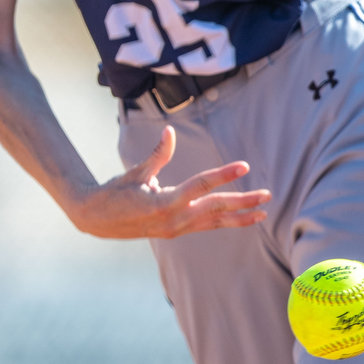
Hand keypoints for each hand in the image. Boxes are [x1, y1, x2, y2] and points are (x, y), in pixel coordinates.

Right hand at [68, 125, 271, 238]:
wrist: (96, 221)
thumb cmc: (115, 192)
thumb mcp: (135, 173)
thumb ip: (157, 154)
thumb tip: (170, 131)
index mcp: (164, 203)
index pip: (201, 186)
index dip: (223, 175)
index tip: (244, 166)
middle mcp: (174, 220)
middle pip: (216, 209)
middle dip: (243, 202)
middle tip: (267, 195)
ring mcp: (176, 229)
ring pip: (215, 222)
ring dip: (240, 217)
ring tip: (262, 212)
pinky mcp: (176, 232)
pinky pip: (206, 226)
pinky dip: (224, 221)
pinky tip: (240, 218)